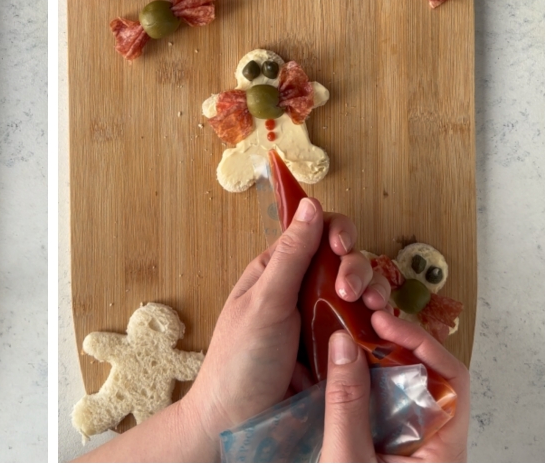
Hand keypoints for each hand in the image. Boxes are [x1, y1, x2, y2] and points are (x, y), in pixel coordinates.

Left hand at [181, 198, 389, 439]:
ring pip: (365, 293)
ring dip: (375, 294)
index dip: (335, 231)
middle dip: (357, 268)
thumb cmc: (239, 360)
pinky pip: (371, 329)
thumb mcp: (263, 302)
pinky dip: (382, 325)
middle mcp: (303, 293)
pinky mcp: (342, 351)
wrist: (240, 419)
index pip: (316, 234)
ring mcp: (325, 322)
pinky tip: (383, 330)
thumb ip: (291, 255)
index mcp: (277, 273)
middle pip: (347, 261)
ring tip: (371, 311)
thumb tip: (308, 204)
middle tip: (349, 292)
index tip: (342, 246)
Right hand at [320, 311, 470, 461]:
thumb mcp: (349, 456)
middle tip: (358, 324)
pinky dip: (355, 386)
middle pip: (423, 378)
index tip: (383, 324)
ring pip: (396, 390)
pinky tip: (330, 375)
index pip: (452, 379)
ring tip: (341, 344)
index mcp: (444, 447)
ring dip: (369, 365)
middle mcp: (433, 441)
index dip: (420, 343)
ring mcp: (408, 444)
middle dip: (390, 347)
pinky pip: (375, 406)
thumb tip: (344, 346)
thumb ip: (347, 406)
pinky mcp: (383, 446)